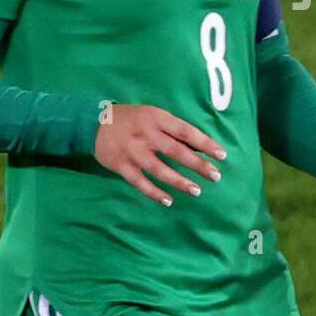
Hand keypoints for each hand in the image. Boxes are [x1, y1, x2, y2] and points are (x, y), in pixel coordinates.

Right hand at [94, 104, 225, 206]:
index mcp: (157, 118)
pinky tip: (168, 201)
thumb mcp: (152, 114)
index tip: (222, 155)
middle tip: (215, 176)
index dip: (205, 144)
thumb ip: (171, 129)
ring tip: (196, 190)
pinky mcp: (121, 165)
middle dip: (198, 165)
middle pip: (176, 151)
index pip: (186, 131)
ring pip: (160, 169)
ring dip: (179, 181)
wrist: (94, 122)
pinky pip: (140, 182)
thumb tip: (198, 146)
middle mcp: (146, 134)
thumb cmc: (131, 119)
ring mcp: (133, 151)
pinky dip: (154, 193)